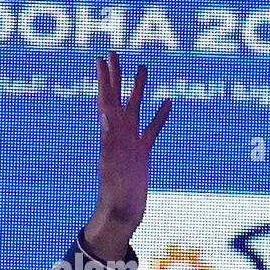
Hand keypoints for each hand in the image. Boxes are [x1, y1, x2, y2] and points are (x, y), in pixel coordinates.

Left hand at [83, 51, 170, 261]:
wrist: (121, 216)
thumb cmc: (116, 197)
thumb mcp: (112, 168)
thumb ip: (109, 143)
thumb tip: (105, 116)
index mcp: (111, 137)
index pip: (106, 102)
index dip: (104, 81)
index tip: (102, 59)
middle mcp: (118, 137)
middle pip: (116, 99)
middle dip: (114, 77)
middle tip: (111, 53)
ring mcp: (130, 144)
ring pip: (135, 110)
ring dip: (137, 89)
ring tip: (141, 66)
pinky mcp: (141, 154)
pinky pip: (152, 130)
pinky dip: (160, 116)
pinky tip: (168, 102)